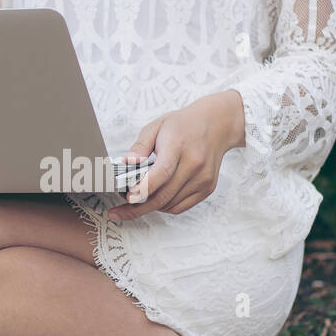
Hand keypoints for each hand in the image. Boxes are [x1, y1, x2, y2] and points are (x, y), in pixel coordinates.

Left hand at [107, 90, 244, 221]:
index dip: (144, 188)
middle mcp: (194, 164)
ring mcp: (202, 179)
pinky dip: (164, 206)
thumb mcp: (156, 127)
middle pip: (163, 195)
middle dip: (138, 207)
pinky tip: (156, 199)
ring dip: (150, 206)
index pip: (162, 173)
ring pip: (170, 204)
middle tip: (119, 211)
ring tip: (137, 200)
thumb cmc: (184, 125)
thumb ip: (140, 146)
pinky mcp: (207, 188)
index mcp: (179, 146)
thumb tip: (126, 164)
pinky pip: (180, 207)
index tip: (128, 198)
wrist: (216, 124)